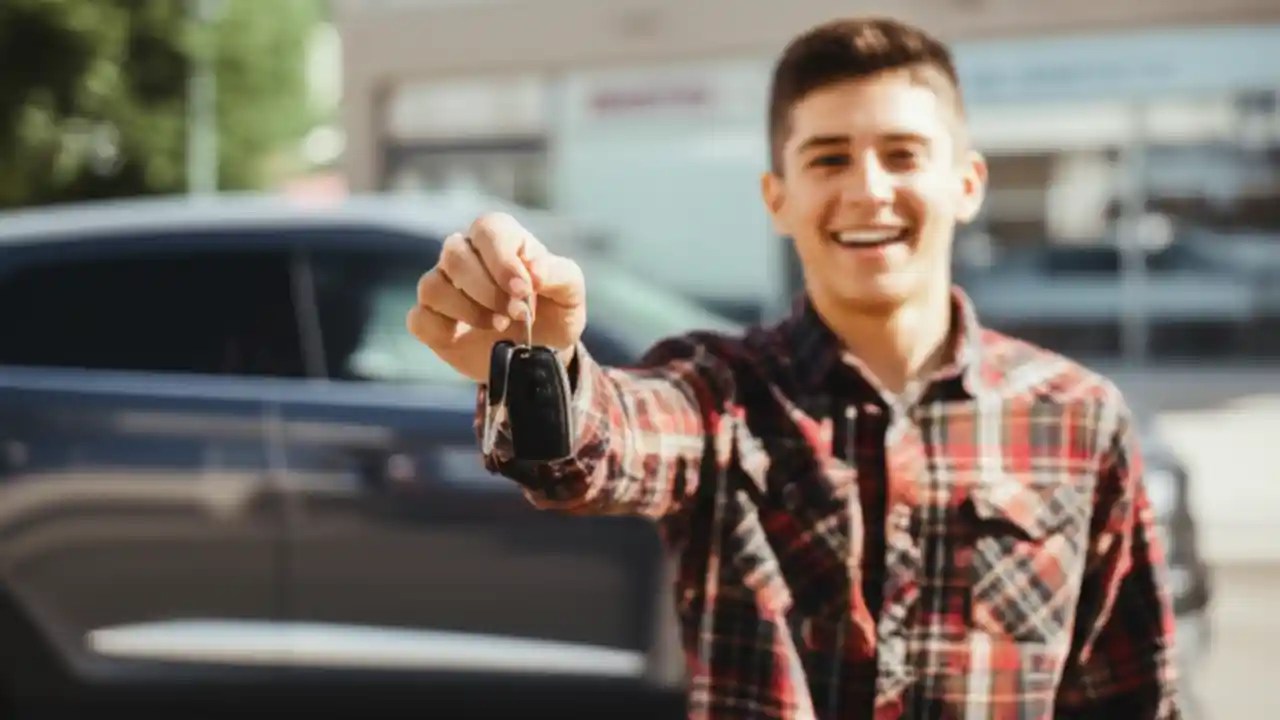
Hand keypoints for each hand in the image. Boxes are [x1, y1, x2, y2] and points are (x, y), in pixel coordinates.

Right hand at [406, 212, 585, 382]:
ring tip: (499, 326)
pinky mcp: (430, 319)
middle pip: (455, 255)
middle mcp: (464, 254)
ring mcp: (442, 285)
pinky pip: (419, 318)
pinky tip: (471, 338)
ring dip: (469, 311)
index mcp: (500, 238)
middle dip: (488, 290)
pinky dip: (443, 330)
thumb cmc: (554, 311)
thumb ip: (560, 274)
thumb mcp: (570, 293)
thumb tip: (535, 270)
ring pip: (433, 286)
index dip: (502, 260)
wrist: (540, 352)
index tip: (522, 291)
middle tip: (516, 315)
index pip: (488, 230)